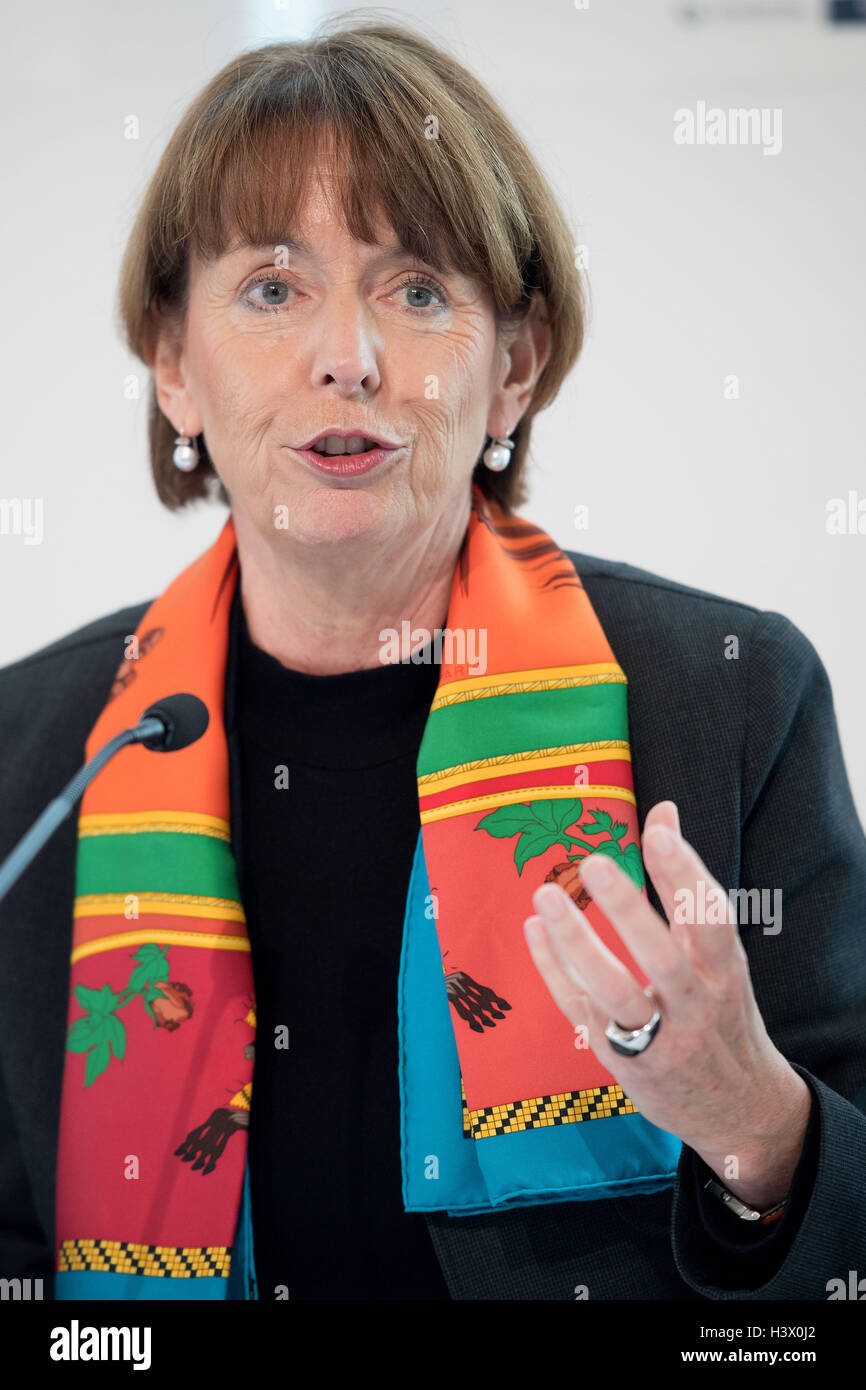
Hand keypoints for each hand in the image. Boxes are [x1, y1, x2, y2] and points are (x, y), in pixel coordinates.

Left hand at [523, 801, 811, 1209]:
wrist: (739, 1110)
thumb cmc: (720, 1010)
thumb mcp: (718, 953)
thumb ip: (686, 885)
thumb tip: (664, 810)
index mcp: (726, 972)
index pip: (709, 918)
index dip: (685, 873)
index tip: (657, 830)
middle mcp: (697, 1005)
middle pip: (662, 957)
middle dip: (627, 909)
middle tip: (591, 862)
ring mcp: (660, 1039)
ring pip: (616, 992)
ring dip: (577, 945)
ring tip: (545, 897)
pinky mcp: (624, 1060)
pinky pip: (583, 1011)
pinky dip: (555, 971)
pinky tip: (534, 931)